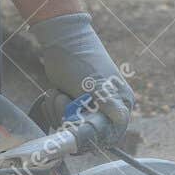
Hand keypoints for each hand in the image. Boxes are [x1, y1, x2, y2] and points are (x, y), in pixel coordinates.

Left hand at [29, 12, 133, 144]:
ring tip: (58, 91)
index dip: (89, 135)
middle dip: (69, 119)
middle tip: (63, 98)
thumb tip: (121, 118)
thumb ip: (106, 103)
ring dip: (57, 111)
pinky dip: (53, 109)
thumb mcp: (93, 83)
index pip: (109, 134)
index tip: (71, 128)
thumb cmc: (80, 59)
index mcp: (121, 104)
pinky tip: (55, 92)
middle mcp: (108, 109)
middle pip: (87, 134)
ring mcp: (89, 107)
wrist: (62, 39)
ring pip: (71, 127)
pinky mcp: (73, 105)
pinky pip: (61, 120)